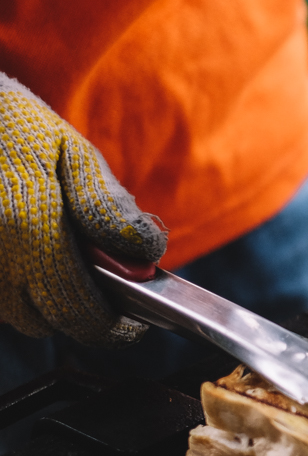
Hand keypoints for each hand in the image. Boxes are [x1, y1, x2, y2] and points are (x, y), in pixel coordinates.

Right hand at [0, 75, 166, 346]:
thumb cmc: (15, 128)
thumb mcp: (72, 154)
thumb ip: (108, 206)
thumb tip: (146, 253)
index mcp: (26, 222)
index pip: (76, 308)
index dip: (109, 327)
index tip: (131, 324)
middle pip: (41, 321)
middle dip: (76, 314)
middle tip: (101, 293)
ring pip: (11, 313)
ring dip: (39, 302)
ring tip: (58, 263)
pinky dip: (11, 288)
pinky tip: (25, 256)